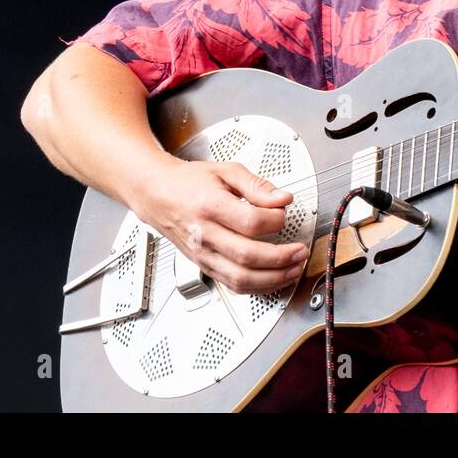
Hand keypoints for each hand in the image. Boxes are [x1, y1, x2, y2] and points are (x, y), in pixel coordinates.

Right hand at [134, 157, 309, 294]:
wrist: (157, 194)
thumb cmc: (189, 182)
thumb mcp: (226, 171)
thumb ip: (257, 185)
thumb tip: (283, 199)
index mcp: (210, 206)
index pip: (250, 222)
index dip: (276, 221)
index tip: (285, 214)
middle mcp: (204, 235)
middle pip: (247, 256)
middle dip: (281, 258)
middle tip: (301, 251)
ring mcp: (203, 254)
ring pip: (240, 278)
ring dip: (273, 278)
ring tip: (294, 268)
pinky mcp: (204, 266)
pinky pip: (232, 284)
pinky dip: (257, 286)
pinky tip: (274, 278)